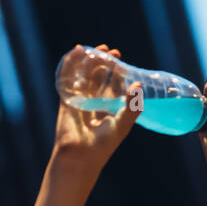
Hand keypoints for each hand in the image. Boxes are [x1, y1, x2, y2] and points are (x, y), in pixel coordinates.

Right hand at [52, 44, 142, 169]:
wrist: (79, 156)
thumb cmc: (103, 144)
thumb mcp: (122, 124)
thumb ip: (132, 106)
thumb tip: (138, 84)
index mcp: (111, 109)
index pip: (115, 85)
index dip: (118, 72)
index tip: (120, 59)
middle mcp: (96, 103)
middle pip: (100, 78)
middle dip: (104, 63)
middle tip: (110, 51)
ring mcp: (81, 101)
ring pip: (85, 77)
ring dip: (89, 62)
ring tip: (95, 49)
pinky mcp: (67, 100)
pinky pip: (69, 79)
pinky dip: (72, 65)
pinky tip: (77, 52)